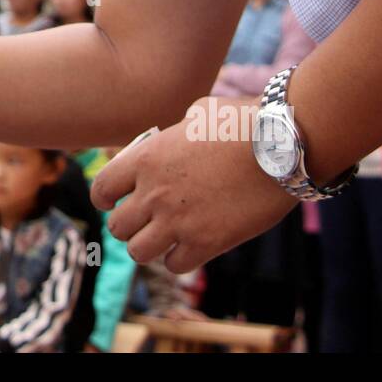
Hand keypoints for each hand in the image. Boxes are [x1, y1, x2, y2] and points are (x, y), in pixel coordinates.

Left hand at [90, 96, 296, 273]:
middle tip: (146, 222)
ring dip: (150, 246)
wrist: (280, 144)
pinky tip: (193, 246)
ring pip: (139, 251)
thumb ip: (173, 134)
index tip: (113, 203)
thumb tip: (171, 139)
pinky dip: (180, 259)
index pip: (101, 189)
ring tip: (166, 238)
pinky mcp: (206, 242)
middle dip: (130, 225)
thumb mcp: (197, 115)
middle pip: (117, 227)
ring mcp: (177, 220)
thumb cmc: (243, 122)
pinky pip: (175, 265)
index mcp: (146, 158)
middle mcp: (154, 192)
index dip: (105, 199)